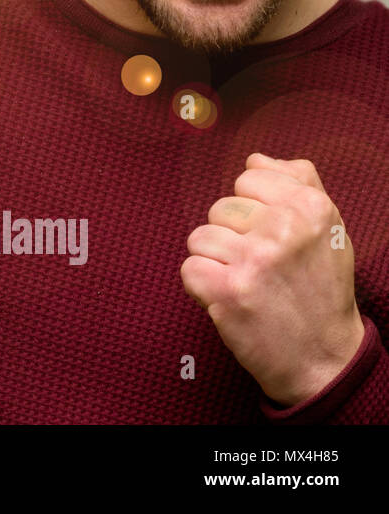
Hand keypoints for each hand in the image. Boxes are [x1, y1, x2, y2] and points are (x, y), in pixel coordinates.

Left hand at [181, 153, 364, 406]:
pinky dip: (202, 287)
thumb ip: (298, 183)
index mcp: (311, 207)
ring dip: (215, 261)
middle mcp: (283, 229)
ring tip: (246, 282)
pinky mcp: (227, 291)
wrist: (323, 358)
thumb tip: (256, 158)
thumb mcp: (328, 229)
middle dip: (232, 236)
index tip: (273, 236)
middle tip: (261, 267)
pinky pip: (188, 268)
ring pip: (200, 236)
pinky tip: (230, 298)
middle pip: (220, 207)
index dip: (254, 209)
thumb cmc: (320, 289)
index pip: (248, 178)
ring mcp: (254, 260)